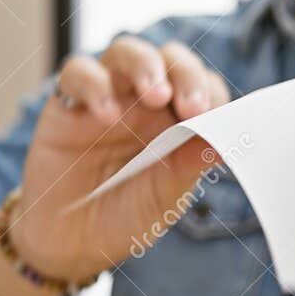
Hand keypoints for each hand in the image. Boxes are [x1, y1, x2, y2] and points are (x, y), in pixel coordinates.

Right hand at [13, 36, 231, 282]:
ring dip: (144, 66)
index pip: (203, 86)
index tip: (216, 116)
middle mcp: (144, 101)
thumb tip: (227, 140)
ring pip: (125, 52)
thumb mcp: (166, 195)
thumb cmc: (125, 215)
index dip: (211, 92)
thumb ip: (190, 164)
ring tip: (155, 96)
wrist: (73, 243)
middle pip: (169, 58)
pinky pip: (77, 73)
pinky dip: (94, 85)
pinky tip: (106, 115)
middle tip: (191, 108)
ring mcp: (107, 97)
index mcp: (177, 119)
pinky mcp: (67, 104)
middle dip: (185, 74)